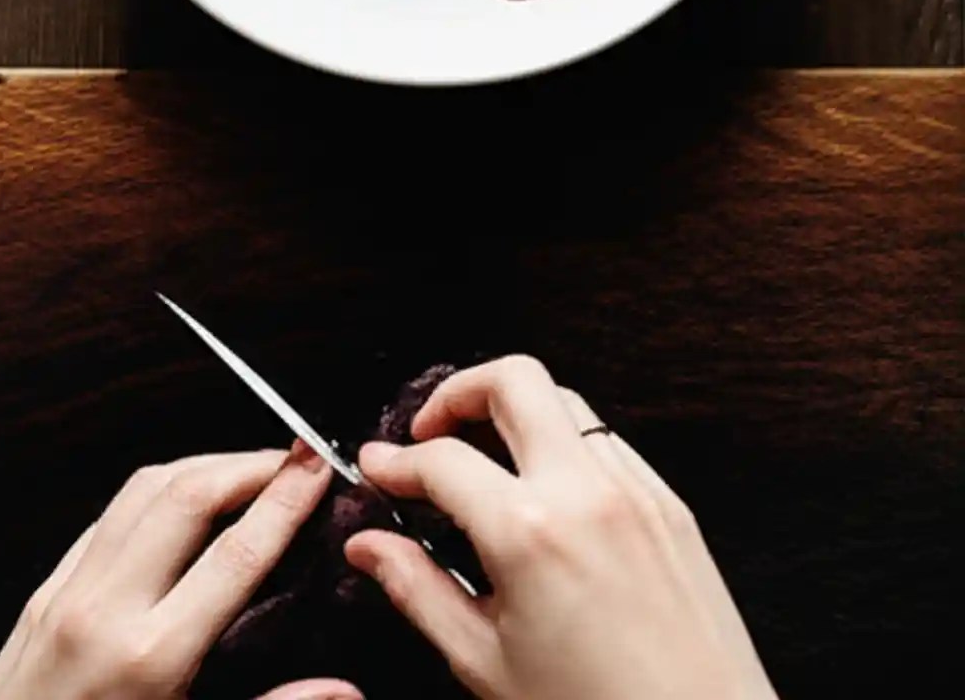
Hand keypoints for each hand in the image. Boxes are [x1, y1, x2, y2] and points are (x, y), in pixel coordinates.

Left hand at [0, 444, 360, 699]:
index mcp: (152, 658)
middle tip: (295, 458)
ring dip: (202, 466)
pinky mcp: (43, 591)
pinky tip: (185, 499)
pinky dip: (155, 492)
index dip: (285, 501)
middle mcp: (105, 610)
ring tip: (250, 468)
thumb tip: (343, 691)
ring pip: (140, 491)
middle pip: (185, 497)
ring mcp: (66, 593)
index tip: (318, 467)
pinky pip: (106, 518)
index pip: (236, 553)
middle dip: (247, 464)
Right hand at [344, 356, 777, 699]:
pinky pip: (606, 442)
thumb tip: (370, 548)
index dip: (395, 459)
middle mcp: (588, 493)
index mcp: (530, 533)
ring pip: (565, 401)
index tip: (379, 467)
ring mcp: (637, 491)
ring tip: (484, 462)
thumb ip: (417, 589)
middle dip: (457, 391)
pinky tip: (543, 493)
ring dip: (514, 414)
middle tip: (431, 431)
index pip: (441, 459)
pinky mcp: (669, 505)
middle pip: (514, 379)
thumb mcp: (484, 660)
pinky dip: (564, 445)